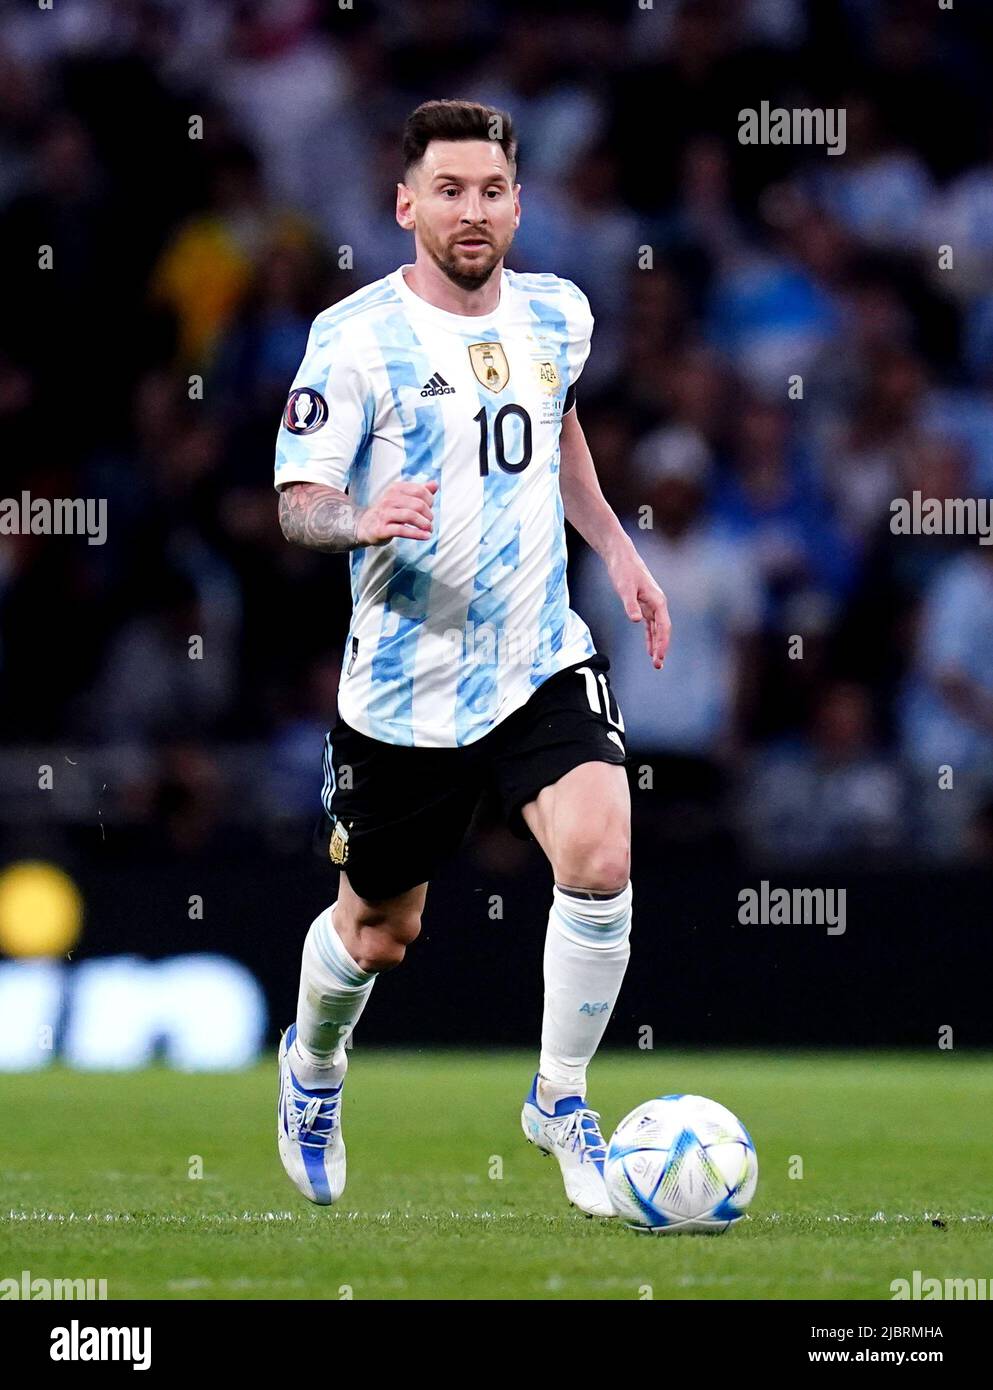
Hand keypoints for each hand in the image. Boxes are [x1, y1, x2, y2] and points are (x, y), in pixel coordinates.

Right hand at [357, 479, 437, 545]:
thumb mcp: (403, 498)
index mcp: (395, 488)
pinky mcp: (382, 529)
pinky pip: (402, 530)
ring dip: (424, 524)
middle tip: (429, 522)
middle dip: (428, 514)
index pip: (420, 491)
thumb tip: (435, 484)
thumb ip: (419, 491)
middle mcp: (389, 499)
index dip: (430, 500)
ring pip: (410, 516)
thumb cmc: (389, 511)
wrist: (366, 526)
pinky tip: (426, 536)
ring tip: (429, 529)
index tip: (430, 509)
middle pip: (418, 504)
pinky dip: (417, 534)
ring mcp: (384, 514)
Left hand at [607, 548, 670, 668]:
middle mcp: (658, 604)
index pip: (663, 627)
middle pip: (663, 630)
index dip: (662, 643)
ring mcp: (652, 605)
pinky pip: (650, 625)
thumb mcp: (625, 588)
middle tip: (658, 665)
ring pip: (657, 629)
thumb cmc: (623, 570)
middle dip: (661, 648)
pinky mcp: (644, 605)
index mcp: (658, 601)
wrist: (621, 557)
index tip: (658, 656)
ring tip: (656, 662)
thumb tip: (636, 620)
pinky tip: (649, 649)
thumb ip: (630, 604)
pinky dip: (650, 637)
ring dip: (657, 645)